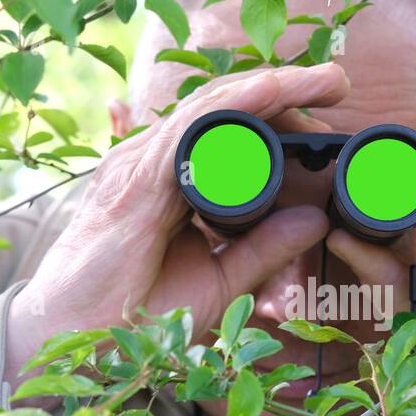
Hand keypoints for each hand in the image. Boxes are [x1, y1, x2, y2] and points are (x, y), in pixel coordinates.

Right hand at [3, 63, 350, 389]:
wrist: (78, 339)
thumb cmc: (137, 311)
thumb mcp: (221, 278)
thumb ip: (264, 249)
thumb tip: (315, 220)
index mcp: (175, 181)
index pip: (233, 132)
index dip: (280, 117)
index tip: (328, 121)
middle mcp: (156, 162)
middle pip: (227, 109)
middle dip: (286, 89)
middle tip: (338, 81)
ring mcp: (141, 164)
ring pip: (213, 107)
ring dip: (272, 85)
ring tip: (323, 76)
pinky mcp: (134, 178)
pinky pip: (188, 128)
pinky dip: (232, 105)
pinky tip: (270, 89)